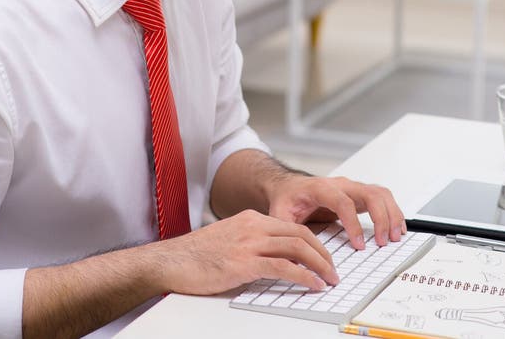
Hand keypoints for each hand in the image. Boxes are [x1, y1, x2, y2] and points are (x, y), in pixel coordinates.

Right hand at [152, 209, 338, 295]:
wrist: (171, 261)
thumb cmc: (195, 257)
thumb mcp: (228, 242)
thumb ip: (250, 245)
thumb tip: (273, 262)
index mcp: (250, 219)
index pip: (292, 226)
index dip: (313, 242)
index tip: (324, 257)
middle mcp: (253, 226)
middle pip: (300, 233)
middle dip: (323, 252)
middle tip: (334, 270)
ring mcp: (249, 242)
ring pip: (296, 247)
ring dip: (319, 265)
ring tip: (330, 279)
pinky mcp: (244, 262)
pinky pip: (283, 267)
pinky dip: (304, 276)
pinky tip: (313, 285)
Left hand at [267, 174, 405, 250]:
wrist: (288, 186)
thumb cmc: (286, 199)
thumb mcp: (279, 214)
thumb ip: (285, 232)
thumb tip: (293, 255)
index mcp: (319, 188)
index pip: (342, 201)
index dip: (353, 223)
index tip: (360, 245)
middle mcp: (339, 185)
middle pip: (368, 193)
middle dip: (380, 217)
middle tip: (383, 242)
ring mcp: (351, 188)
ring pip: (379, 193)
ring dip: (391, 214)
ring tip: (395, 237)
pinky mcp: (358, 195)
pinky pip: (381, 197)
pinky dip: (392, 211)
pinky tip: (396, 228)